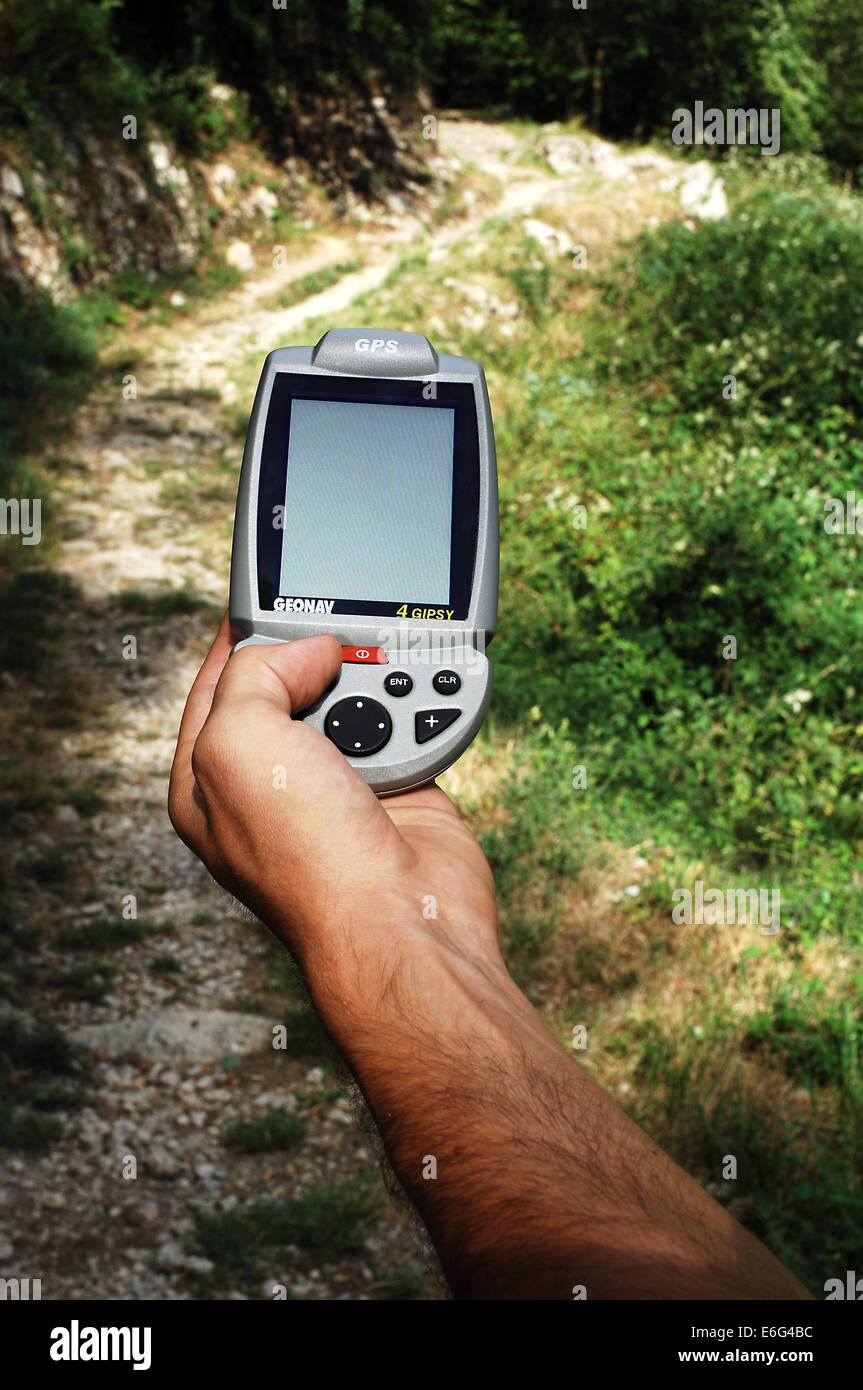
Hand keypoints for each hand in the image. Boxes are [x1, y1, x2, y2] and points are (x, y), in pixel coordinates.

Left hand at [168, 615, 499, 989]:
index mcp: (207, 782)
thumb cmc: (310, 857)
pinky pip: (404, 721)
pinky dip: (417, 709)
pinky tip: (419, 707)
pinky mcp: (392, 789)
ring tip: (385, 684)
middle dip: (316, 658)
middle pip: (288, 684)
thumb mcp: (238, 743)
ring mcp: (333, 788)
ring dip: (374, 685)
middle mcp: (269, 786)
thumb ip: (253, 673)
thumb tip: (311, 650)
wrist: (404, 921)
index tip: (272, 593)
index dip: (242, 635)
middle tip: (339, 640)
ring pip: (352, 698)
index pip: (217, 684)